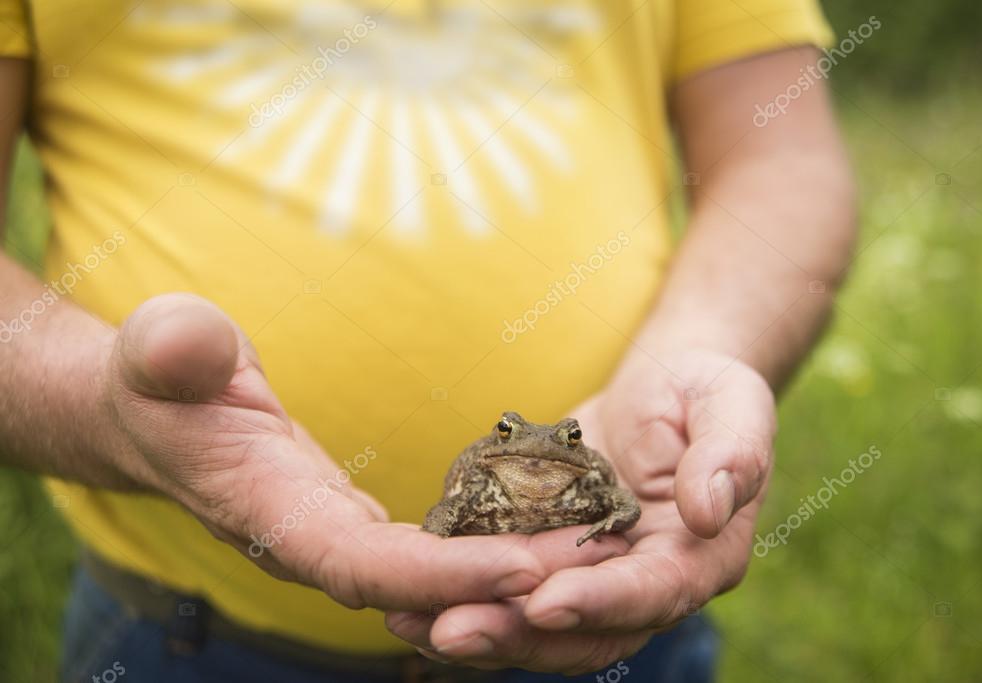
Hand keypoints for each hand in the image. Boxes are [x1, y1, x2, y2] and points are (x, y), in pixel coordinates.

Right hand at [98, 294, 626, 612]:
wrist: (153, 412)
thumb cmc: (156, 378)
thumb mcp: (160, 350)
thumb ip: (173, 351)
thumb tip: (183, 346)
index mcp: (268, 513)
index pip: (360, 565)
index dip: (440, 574)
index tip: (524, 567)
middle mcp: (312, 542)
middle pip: (419, 586)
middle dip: (505, 585)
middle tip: (602, 565)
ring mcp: (339, 536)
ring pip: (436, 574)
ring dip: (517, 571)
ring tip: (606, 548)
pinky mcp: (358, 522)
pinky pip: (434, 547)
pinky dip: (491, 545)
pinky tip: (553, 526)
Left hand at [386, 348, 775, 672]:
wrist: (662, 385)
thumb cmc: (704, 389)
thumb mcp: (730, 403)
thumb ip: (730, 455)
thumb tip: (707, 511)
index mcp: (699, 558)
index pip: (651, 594)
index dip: (600, 603)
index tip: (544, 603)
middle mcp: (642, 582)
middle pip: (583, 631)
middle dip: (516, 636)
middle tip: (450, 632)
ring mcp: (591, 573)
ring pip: (535, 622)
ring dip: (478, 627)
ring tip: (412, 625)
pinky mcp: (549, 553)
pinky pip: (505, 585)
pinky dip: (461, 593)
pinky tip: (407, 594)